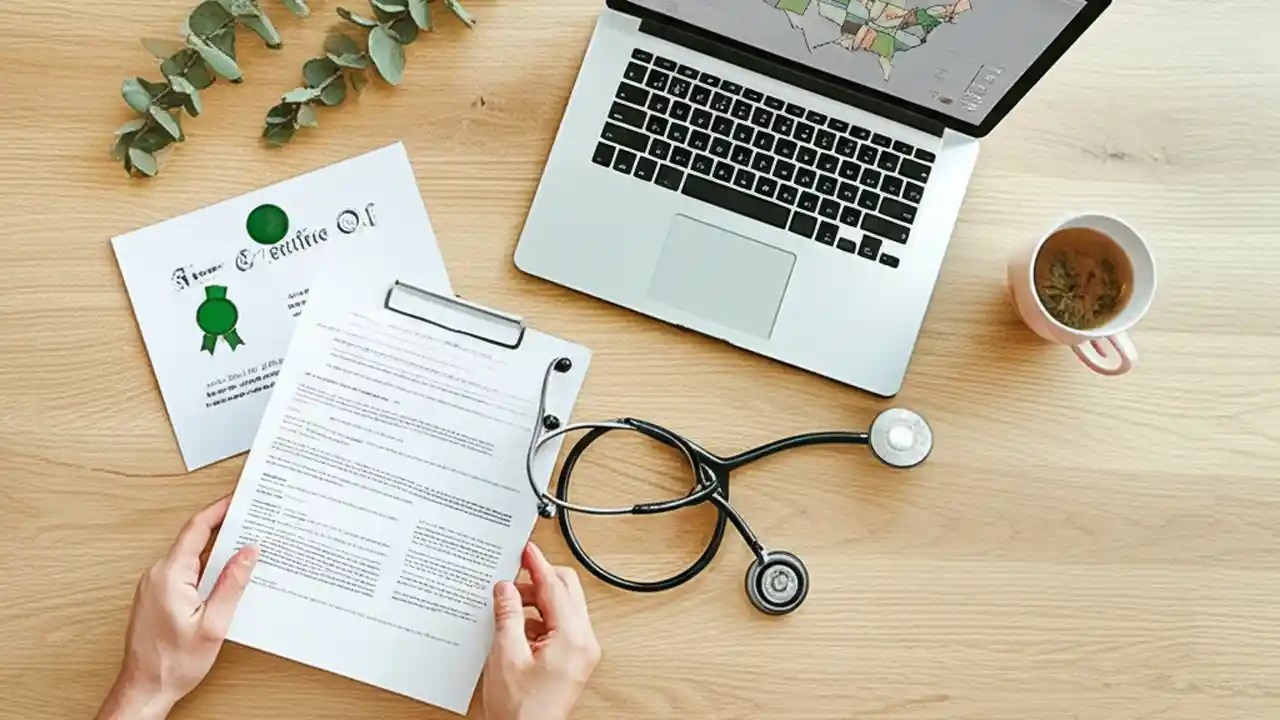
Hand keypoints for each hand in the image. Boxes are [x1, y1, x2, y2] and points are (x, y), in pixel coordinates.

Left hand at [96, 496, 258, 719]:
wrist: (145, 688)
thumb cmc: (173, 663)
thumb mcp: (213, 624)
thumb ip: (231, 584)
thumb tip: (248, 553)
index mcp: (170, 576)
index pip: (196, 529)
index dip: (219, 510)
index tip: (238, 499)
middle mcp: (157, 576)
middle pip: (195, 540)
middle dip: (225, 530)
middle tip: (251, 523)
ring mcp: (154, 586)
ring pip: (191, 557)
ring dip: (217, 552)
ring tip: (245, 551)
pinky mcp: (157, 596)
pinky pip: (184, 571)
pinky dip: (206, 568)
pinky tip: (224, 578)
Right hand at [482, 543, 600, 719]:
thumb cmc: (522, 710)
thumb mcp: (506, 655)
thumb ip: (507, 615)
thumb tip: (505, 589)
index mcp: (572, 637)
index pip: (555, 586)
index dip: (537, 564)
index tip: (527, 549)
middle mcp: (584, 642)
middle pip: (566, 592)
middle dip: (539, 581)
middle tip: (515, 574)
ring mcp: (582, 651)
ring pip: (564, 608)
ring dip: (538, 601)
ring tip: (509, 604)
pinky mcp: (575, 660)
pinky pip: (562, 626)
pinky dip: (541, 619)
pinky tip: (517, 625)